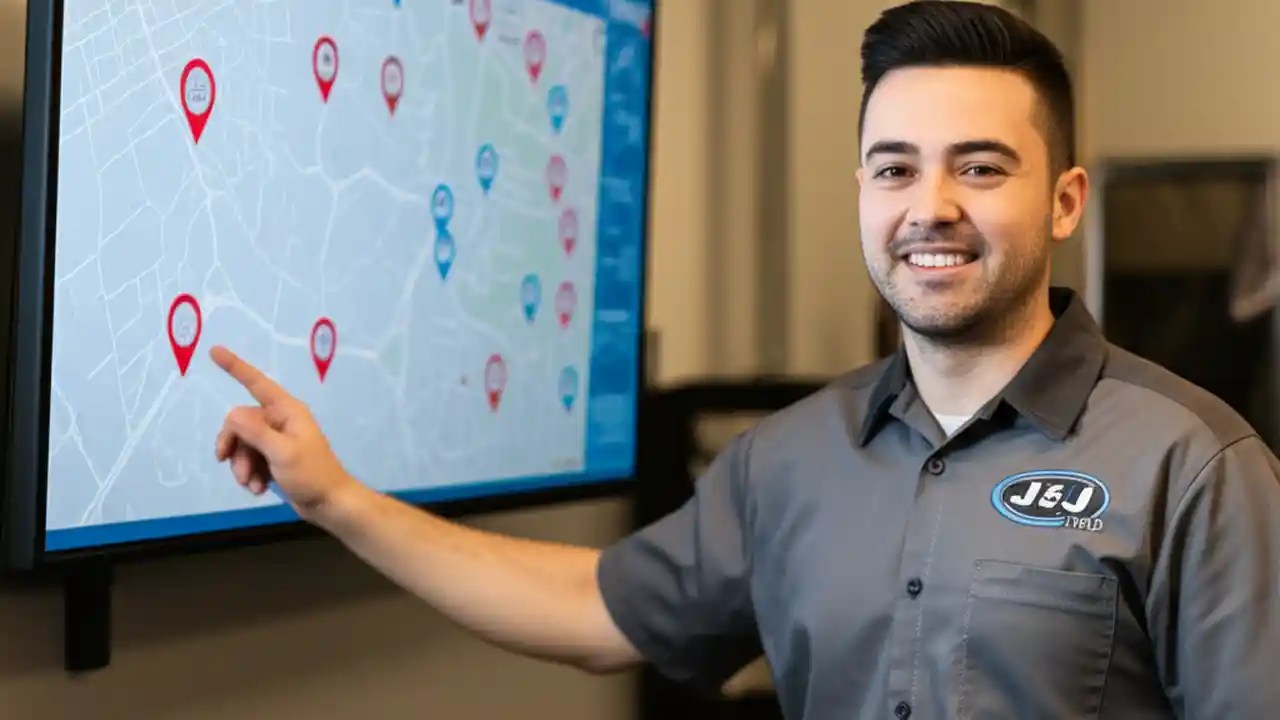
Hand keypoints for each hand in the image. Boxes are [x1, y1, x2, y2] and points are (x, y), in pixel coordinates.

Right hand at [210, 345, 358, 520]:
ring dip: (241, 466)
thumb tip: (231, 414)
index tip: (214, 351)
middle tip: (236, 471)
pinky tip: (258, 489)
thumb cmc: (311, 474)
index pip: (256, 383)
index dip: (235, 367)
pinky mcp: (273, 458)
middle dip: (235, 448)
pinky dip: (249, 474)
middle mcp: (280, 420)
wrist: (328, 504)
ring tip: (252, 485)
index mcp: (286, 410)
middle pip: (240, 423)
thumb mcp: (282, 452)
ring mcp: (276, 439)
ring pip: (242, 444)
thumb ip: (255, 432)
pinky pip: (249, 459)